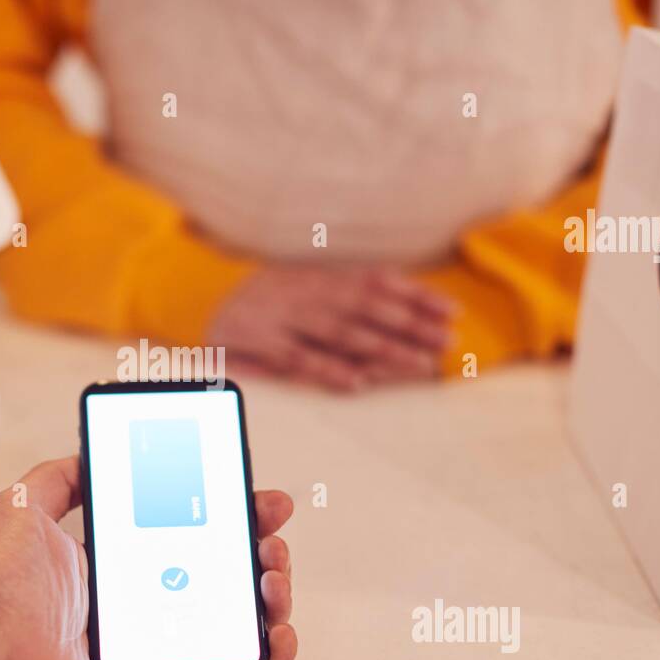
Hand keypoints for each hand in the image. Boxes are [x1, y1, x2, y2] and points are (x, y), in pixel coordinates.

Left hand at [0, 457, 295, 659]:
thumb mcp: (24, 506)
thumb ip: (61, 476)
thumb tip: (93, 452)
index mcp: (120, 572)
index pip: (193, 540)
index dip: (232, 518)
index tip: (259, 498)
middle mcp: (145, 614)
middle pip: (226, 582)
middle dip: (262, 554)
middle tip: (268, 539)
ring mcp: (160, 659)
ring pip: (237, 630)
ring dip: (271, 601)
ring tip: (272, 578)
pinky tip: (279, 635)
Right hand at [207, 263, 455, 390]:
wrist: (206, 312)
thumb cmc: (270, 309)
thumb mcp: (307, 292)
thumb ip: (347, 297)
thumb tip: (407, 307)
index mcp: (319, 276)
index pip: (377, 280)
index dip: (416, 294)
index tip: (453, 311)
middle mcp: (304, 291)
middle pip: (367, 306)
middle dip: (411, 323)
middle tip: (448, 340)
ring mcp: (281, 315)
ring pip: (341, 332)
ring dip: (384, 349)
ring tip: (419, 364)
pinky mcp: (258, 340)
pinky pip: (298, 357)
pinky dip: (328, 370)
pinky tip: (358, 382)